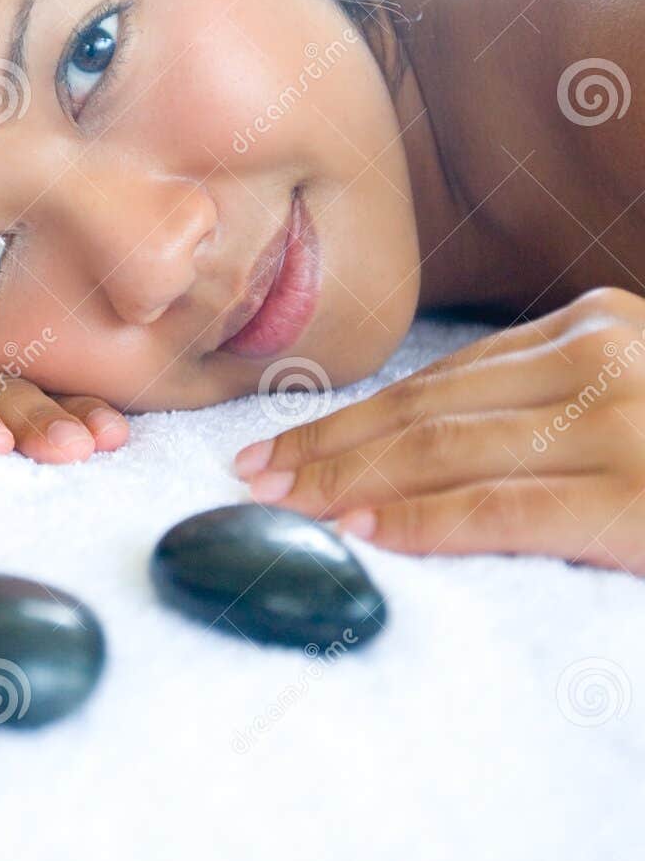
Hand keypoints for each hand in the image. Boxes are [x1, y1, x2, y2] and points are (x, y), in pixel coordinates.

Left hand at [233, 286, 644, 573]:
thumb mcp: (629, 402)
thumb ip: (548, 407)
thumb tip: (422, 454)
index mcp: (593, 328)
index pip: (440, 379)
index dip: (349, 417)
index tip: (279, 447)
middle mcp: (600, 357)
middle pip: (426, 408)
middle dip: (327, 448)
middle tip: (255, 477)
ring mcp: (621, 422)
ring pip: (444, 450)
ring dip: (347, 482)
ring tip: (283, 508)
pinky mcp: (637, 499)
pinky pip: (501, 508)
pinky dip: (421, 521)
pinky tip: (361, 532)